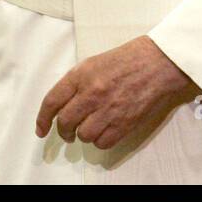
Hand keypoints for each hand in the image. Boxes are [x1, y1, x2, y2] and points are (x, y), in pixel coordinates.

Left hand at [36, 36, 192, 150]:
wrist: (160, 62)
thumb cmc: (131, 58)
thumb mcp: (96, 62)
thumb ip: (78, 82)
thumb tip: (64, 104)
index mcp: (82, 74)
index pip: (52, 102)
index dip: (42, 119)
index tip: (42, 129)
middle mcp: (92, 93)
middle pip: (65, 122)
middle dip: (63, 131)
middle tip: (68, 133)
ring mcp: (108, 109)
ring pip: (83, 135)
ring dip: (84, 135)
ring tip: (92, 128)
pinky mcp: (124, 122)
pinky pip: (103, 142)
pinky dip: (101, 140)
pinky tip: (105, 131)